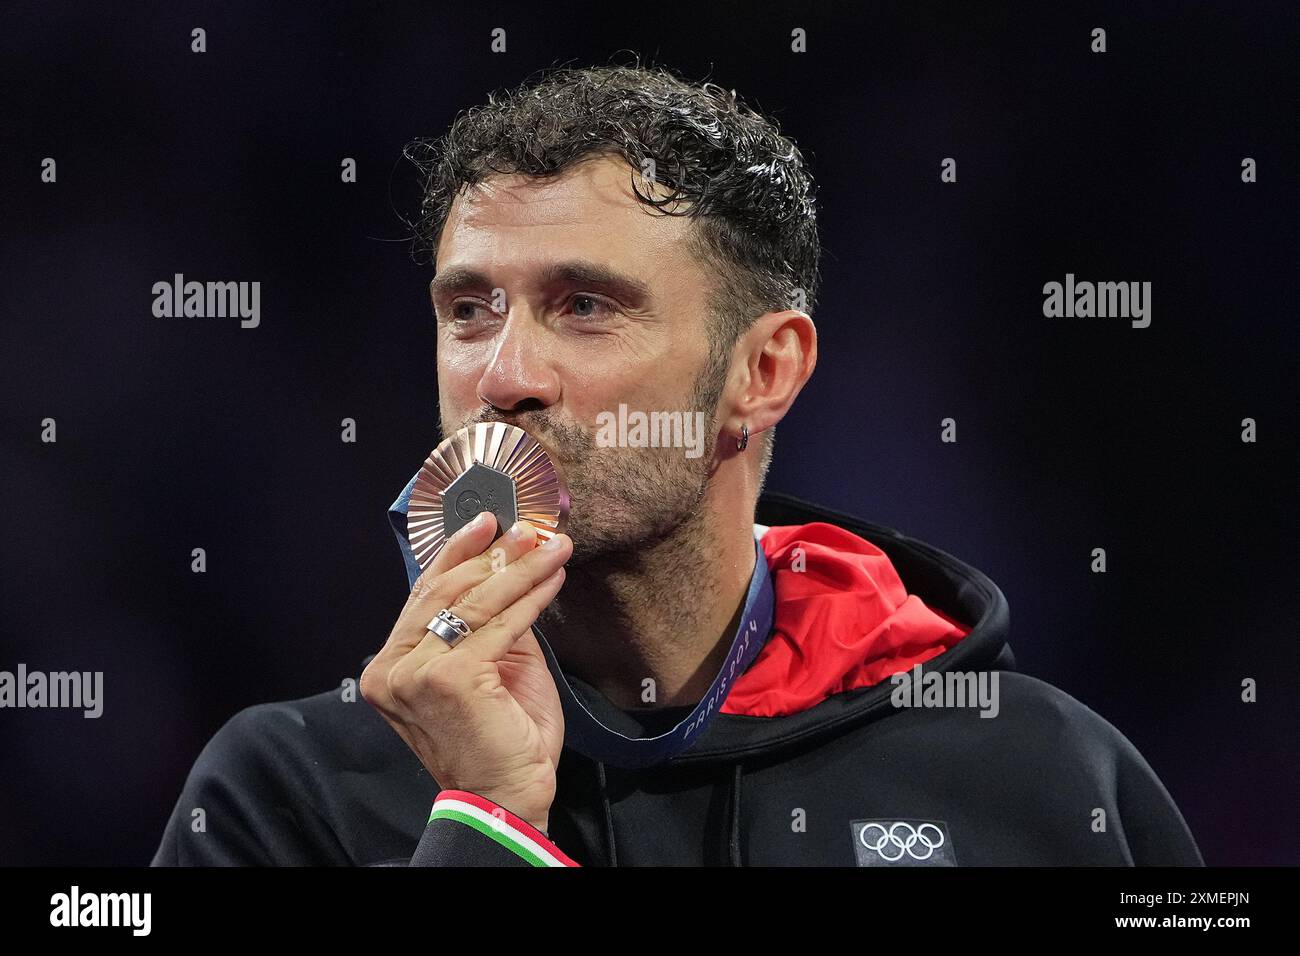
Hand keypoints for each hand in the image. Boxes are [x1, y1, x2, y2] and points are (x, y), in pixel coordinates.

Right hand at [360, 513, 571, 832]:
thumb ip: (485, 624)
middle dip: (493, 555)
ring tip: (552, 547)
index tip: (486, 521)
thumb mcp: (488, 667)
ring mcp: (416, 674)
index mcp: (391, 666)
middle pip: (444, 592)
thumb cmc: (500, 736)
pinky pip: (499, 625)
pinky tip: (552, 580)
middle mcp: (392, 669)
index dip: (455, 552)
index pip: (423, 595)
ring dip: (520, 570)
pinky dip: (531, 598)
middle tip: (530, 531)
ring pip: (475, 603)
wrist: (508, 795)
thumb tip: (509, 567)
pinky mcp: (449, 678)